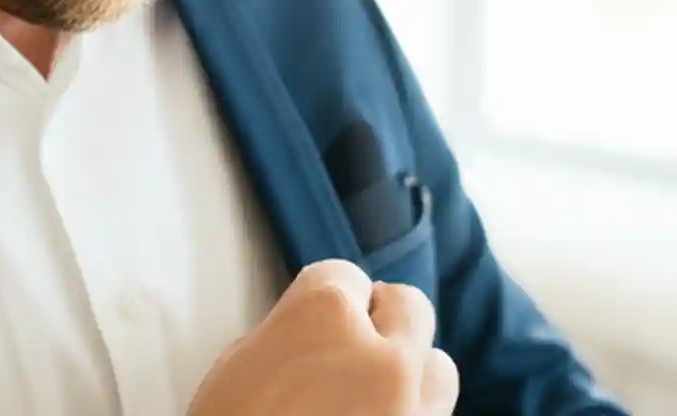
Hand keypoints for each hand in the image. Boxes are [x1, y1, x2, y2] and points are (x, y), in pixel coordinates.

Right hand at [187, 259, 458, 414]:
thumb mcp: (238, 366)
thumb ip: (291, 335)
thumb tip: (317, 334)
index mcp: (323, 316)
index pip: (344, 275)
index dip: (325, 301)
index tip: (315, 323)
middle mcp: (381, 354)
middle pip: (408, 306)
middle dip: (380, 322)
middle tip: (349, 351)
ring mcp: (413, 410)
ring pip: (438, 366)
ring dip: (409, 374)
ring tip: (369, 400)